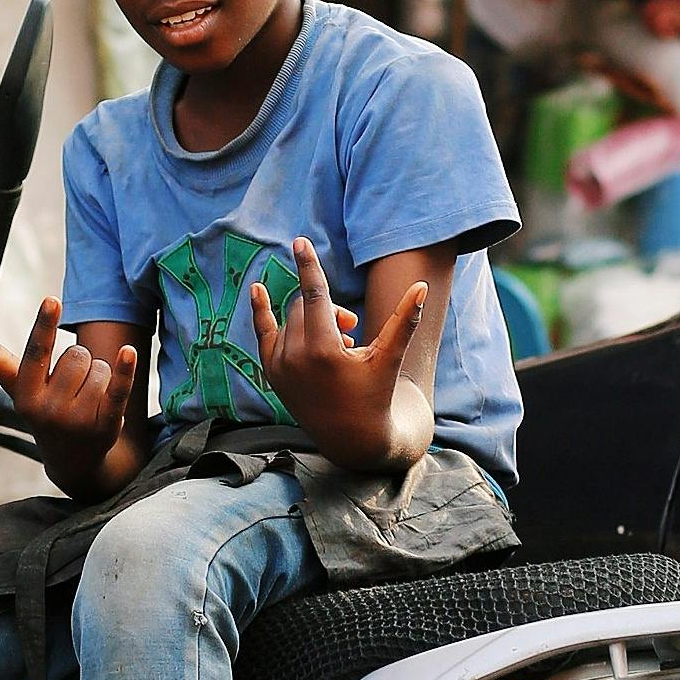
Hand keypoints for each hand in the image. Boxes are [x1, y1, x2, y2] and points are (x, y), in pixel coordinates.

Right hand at [0, 300, 138, 500]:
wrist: (73, 461)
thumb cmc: (43, 412)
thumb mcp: (19, 390)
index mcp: (26, 395)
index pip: (37, 352)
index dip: (45, 324)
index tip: (52, 299)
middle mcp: (50, 409)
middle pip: (76, 355)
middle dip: (79, 364)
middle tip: (73, 388)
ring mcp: (78, 419)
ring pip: (99, 367)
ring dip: (99, 376)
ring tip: (88, 399)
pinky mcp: (106, 425)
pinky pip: (117, 389)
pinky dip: (124, 370)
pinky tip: (127, 353)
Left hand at [250, 237, 431, 475]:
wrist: (351, 438)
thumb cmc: (375, 394)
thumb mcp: (389, 358)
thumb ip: (403, 320)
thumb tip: (421, 286)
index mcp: (323, 350)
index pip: (313, 295)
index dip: (308, 266)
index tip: (300, 242)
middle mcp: (295, 356)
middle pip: (305, 306)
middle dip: (329, 309)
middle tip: (352, 329)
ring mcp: (279, 366)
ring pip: (291, 318)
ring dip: (313, 321)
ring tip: (337, 345)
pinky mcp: (271, 372)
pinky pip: (264, 332)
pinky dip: (263, 313)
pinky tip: (258, 289)